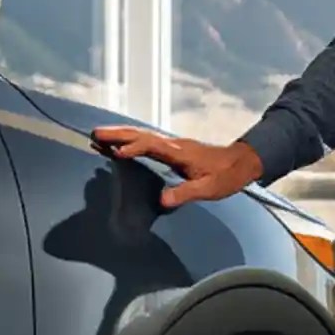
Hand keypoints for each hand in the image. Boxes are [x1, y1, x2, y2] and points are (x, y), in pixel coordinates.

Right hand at [90, 126, 264, 207]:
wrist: (240, 163)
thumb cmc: (226, 177)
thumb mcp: (208, 189)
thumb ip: (185, 193)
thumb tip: (162, 201)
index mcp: (180, 152)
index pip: (152, 146)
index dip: (134, 147)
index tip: (116, 152)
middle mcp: (174, 145)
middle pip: (142, 135)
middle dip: (118, 134)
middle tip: (95, 134)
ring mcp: (172, 145)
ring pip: (142, 135)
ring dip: (121, 135)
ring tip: (99, 136)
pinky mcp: (172, 149)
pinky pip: (147, 142)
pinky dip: (131, 141)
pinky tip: (120, 145)